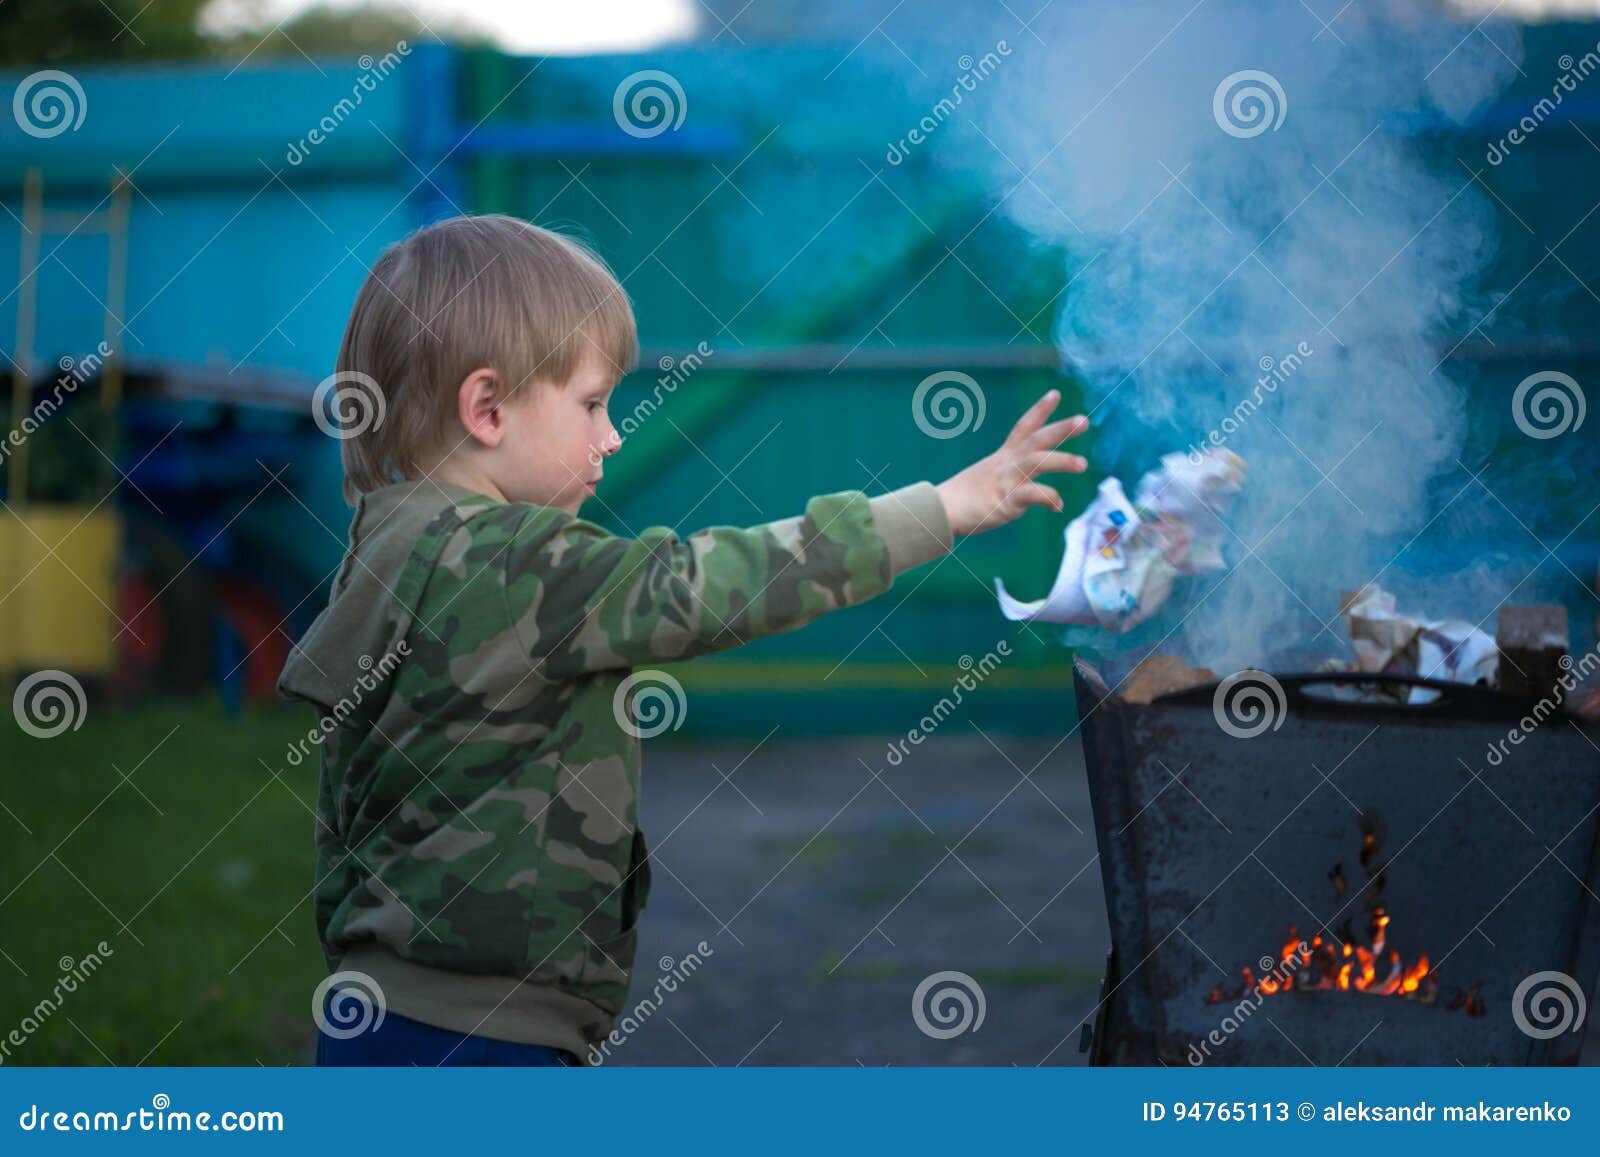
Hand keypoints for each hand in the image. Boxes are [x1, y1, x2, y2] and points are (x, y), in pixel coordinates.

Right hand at [935, 390, 1089, 536]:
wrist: (941, 509)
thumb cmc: (963, 497)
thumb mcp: (989, 480)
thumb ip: (1011, 480)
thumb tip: (1029, 491)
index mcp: (1003, 457)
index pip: (1023, 427)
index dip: (1040, 410)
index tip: (1055, 394)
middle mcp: (1007, 463)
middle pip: (1037, 440)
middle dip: (1061, 429)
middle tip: (1084, 420)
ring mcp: (1006, 480)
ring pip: (1037, 463)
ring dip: (1062, 461)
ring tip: (1083, 464)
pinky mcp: (1005, 500)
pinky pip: (1032, 495)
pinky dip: (1048, 498)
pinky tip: (1058, 505)